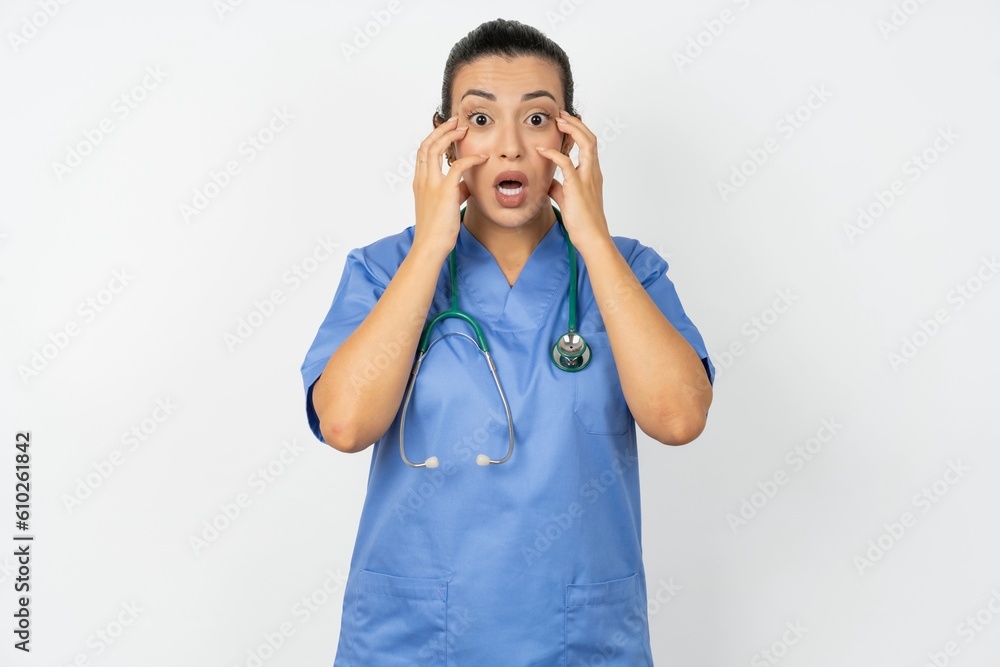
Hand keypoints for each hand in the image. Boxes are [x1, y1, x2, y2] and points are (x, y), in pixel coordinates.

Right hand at [412, 116, 488, 259]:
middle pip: (426, 144)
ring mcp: (431, 184)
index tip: (449, 129)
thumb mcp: (445, 206)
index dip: (435, 137)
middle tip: (457, 121)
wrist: (430, 246)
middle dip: (441, 129)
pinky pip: (458, 167)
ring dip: (450, 135)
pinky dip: (471, 159)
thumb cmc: (438, 230)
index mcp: (420, 182)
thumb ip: (454, 191)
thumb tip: (467, 184)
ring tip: (464, 129)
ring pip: (434, 149)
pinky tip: (482, 158)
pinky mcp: (444, 191)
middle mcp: (422, 180)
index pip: (423, 152)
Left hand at [535, 111, 611, 254]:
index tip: (565, 121)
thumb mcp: (567, 200)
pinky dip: (554, 153)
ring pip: (586, 143)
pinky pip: (566, 163)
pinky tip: (542, 150)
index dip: (578, 130)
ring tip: (558, 120)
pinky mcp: (577, 186)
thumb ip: (559, 187)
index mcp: (592, 174)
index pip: (589, 144)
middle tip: (561, 114)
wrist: (592, 238)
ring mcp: (587, 178)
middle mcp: (593, 172)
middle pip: (590, 138)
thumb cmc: (582, 222)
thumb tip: (548, 180)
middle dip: (576, 123)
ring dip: (572, 129)